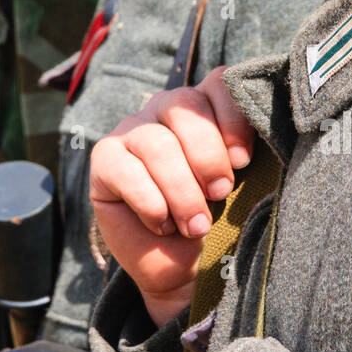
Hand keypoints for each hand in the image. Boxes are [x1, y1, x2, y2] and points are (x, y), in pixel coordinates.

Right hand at [90, 67, 253, 328]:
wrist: (181, 268)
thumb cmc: (215, 220)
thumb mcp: (238, 187)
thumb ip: (242, 159)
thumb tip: (247, 153)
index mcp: (204, 106)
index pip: (218, 83)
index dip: (232, 117)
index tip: (244, 160)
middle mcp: (165, 108)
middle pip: (184, 105)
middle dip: (207, 153)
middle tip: (221, 193)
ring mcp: (131, 130)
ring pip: (156, 142)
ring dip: (181, 190)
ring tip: (196, 226)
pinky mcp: (104, 159)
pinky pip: (126, 170)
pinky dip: (151, 202)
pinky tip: (163, 225)